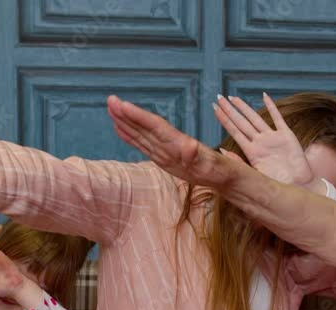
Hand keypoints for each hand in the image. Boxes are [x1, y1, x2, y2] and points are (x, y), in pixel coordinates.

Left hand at [107, 95, 254, 191]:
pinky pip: (144, 145)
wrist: (225, 184)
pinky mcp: (164, 160)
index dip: (138, 117)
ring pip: (140, 138)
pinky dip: (132, 135)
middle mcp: (166, 153)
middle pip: (142, 132)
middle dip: (125, 116)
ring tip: (111, 108)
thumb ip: (198, 156)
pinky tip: (122, 128)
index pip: (154, 129)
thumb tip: (189, 146)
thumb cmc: (220, 171)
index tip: (123, 105)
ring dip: (125, 123)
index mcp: (176, 150)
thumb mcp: (212, 164)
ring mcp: (164, 157)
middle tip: (110, 100)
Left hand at [213, 93, 317, 189]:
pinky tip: (264, 97)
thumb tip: (219, 150)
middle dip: (230, 110)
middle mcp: (259, 142)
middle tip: (218, 98)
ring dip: (244, 108)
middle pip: (241, 122)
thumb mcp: (255, 175)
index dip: (224, 119)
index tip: (214, 108)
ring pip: (255, 118)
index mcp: (251, 151)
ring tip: (233, 97)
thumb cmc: (277, 184)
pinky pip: (277, 118)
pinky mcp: (286, 135)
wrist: (298, 185)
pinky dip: (271, 107)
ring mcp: (272, 137)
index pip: (234, 131)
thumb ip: (238, 162)